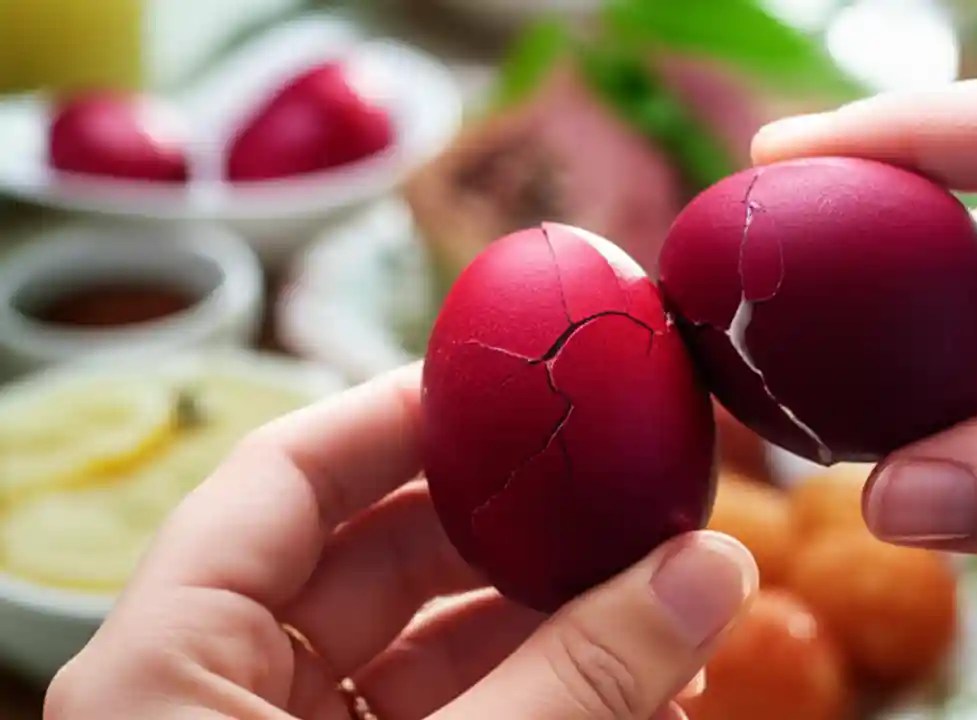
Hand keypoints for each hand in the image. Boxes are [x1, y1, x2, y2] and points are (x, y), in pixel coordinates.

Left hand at [45, 364, 756, 719]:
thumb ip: (582, 682)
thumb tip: (711, 564)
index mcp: (166, 671)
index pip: (281, 479)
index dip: (401, 414)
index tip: (516, 384)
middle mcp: (213, 702)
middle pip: (372, 557)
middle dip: (514, 528)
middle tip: (627, 496)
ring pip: (426, 646)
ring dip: (549, 619)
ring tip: (663, 597)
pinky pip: (451, 718)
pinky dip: (542, 696)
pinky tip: (636, 683)